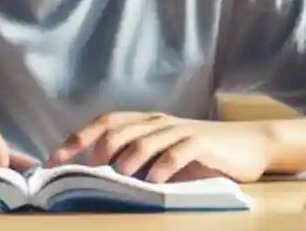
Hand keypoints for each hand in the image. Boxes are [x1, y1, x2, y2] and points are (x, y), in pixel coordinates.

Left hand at [45, 112, 273, 183]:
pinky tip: (152, 182)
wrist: (250, 145)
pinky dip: (161, 167)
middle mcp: (159, 122)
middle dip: (96, 150)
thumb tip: (99, 178)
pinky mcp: (200, 143)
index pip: (104, 123)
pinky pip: (175, 152)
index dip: (78, 139)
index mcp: (147, 122)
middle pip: (119, 129)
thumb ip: (139, 161)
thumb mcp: (167, 154)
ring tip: (117, 177)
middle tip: (85, 172)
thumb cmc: (204, 154)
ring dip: (127, 159)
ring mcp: (180, 131)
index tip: (55, 160)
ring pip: (144, 140)